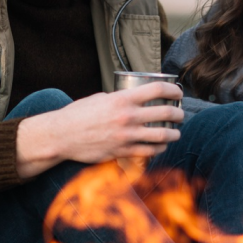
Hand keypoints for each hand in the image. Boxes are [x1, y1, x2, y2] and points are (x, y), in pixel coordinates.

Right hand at [16, 83, 183, 178]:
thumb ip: (119, 99)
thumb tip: (134, 99)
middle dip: (178, 114)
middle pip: (165, 113)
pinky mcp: (122, 151)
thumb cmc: (78, 115)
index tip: (179, 93)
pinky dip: (160, 148)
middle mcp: (127, 116)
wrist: (61, 136)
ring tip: (176, 133)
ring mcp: (126, 136)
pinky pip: (149, 151)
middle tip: (180, 115)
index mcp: (122, 99)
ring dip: (174, 134)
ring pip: (162, 135)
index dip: (173, 91)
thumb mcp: (99, 98)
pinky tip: (162, 146)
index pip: (157, 90)